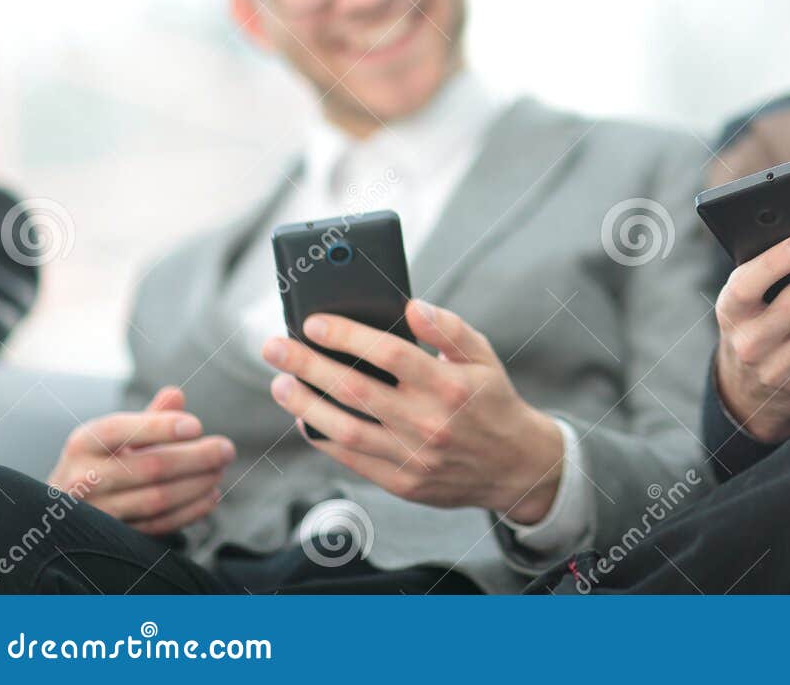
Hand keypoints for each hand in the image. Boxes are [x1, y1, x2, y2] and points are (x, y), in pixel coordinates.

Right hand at [46, 386, 233, 534]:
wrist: (66, 506)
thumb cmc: (102, 459)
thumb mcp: (117, 434)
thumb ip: (149, 417)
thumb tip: (176, 394)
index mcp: (85, 442)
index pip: (121, 430)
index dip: (161, 427)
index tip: (197, 426)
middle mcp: (83, 477)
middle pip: (149, 467)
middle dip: (196, 458)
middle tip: (227, 449)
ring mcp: (95, 512)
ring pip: (156, 499)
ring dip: (197, 485)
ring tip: (220, 471)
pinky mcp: (111, 537)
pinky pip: (157, 525)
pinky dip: (189, 511)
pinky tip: (211, 496)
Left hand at [262, 299, 565, 525]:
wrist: (515, 466)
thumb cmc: (493, 402)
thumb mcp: (484, 356)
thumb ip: (449, 328)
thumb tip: (411, 306)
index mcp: (449, 385)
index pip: (389, 354)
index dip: (347, 336)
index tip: (314, 322)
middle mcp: (428, 421)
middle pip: (354, 389)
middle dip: (307, 365)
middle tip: (275, 347)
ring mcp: (413, 456)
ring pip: (344, 429)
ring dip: (304, 404)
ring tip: (280, 383)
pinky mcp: (402, 482)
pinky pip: (351, 459)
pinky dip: (322, 438)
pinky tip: (303, 417)